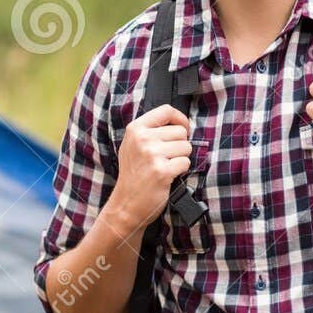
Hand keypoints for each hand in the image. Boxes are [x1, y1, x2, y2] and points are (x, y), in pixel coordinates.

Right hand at [108, 103, 193, 230]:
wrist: (126, 203)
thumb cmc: (133, 175)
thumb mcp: (132, 146)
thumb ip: (150, 131)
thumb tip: (178, 122)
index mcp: (135, 129)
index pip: (166, 110)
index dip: (180, 119)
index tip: (182, 129)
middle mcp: (142, 139)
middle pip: (180, 131)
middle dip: (179, 145)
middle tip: (166, 157)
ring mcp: (152, 154)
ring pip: (186, 147)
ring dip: (181, 158)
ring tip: (166, 166)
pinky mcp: (162, 171)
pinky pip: (186, 162)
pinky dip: (181, 170)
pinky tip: (168, 176)